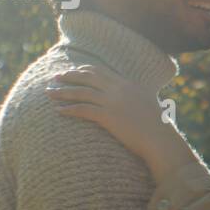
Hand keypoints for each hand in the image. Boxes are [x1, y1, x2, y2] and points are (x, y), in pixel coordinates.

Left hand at [45, 64, 195, 179]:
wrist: (160, 139)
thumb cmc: (157, 126)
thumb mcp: (148, 104)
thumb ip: (136, 97)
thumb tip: (132, 99)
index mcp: (128, 84)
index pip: (101, 71)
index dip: (84, 70)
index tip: (72, 71)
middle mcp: (119, 89)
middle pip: (88, 77)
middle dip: (69, 76)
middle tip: (55, 77)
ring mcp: (113, 102)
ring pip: (82, 92)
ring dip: (63, 92)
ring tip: (49, 93)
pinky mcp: (108, 116)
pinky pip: (83, 110)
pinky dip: (69, 109)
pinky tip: (58, 111)